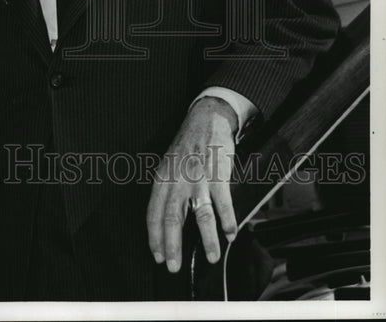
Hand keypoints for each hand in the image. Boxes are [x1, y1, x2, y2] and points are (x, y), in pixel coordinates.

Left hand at [146, 96, 237, 272]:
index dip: (155, 237)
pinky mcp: (217, 175)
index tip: (157, 255)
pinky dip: (228, 221)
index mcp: (162, 178)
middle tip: (174, 266)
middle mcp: (177, 180)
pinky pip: (223, 203)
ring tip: (211, 257)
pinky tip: (230, 233)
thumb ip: (168, 191)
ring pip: (201, 215)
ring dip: (207, 239)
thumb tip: (167, 220)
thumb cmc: (187, 145)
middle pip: (173, 219)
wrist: (206, 119)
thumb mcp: (168, 166)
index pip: (154, 213)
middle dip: (173, 246)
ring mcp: (198, 178)